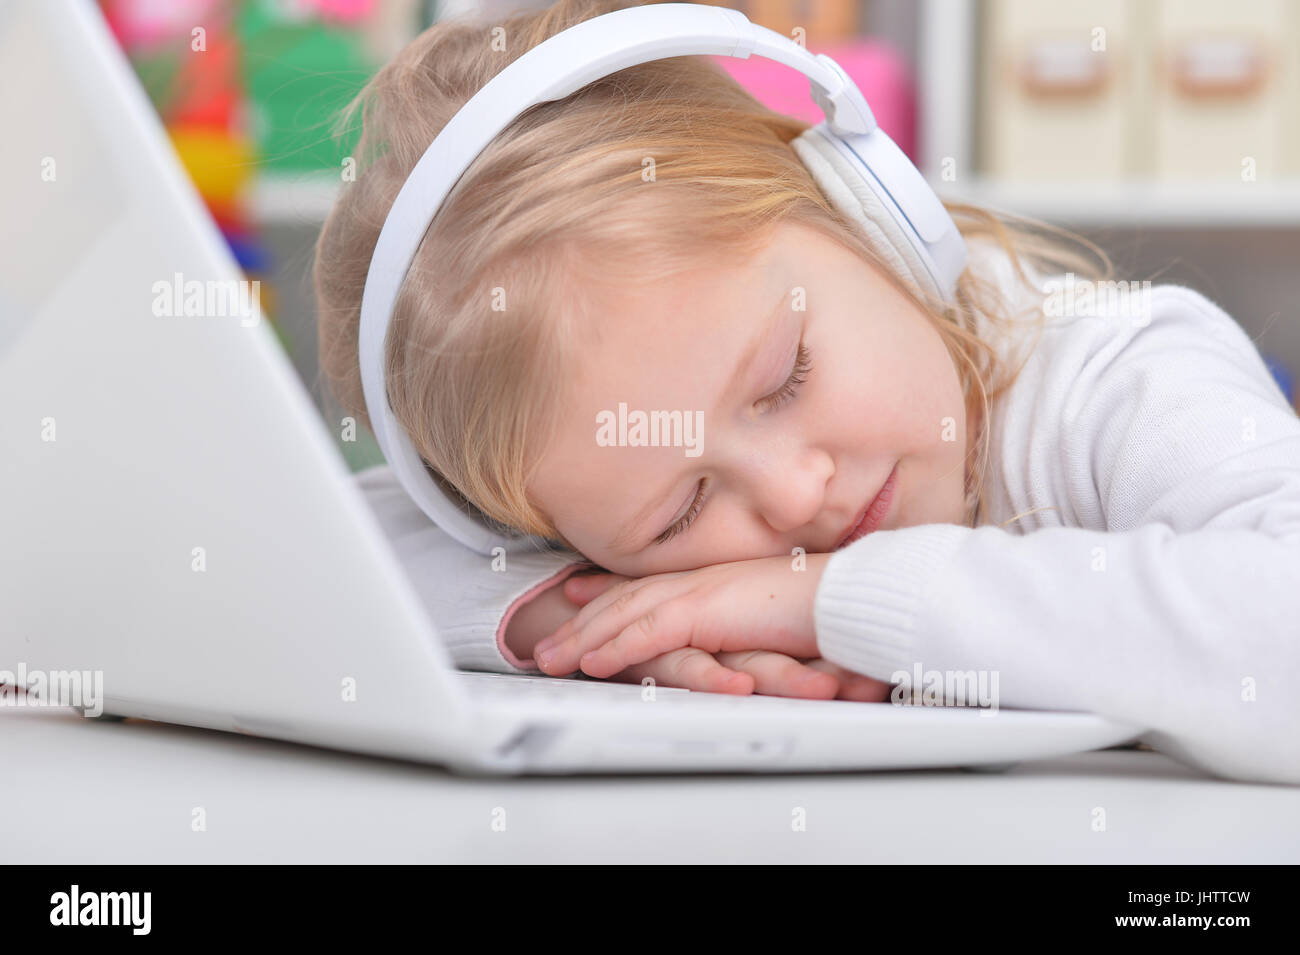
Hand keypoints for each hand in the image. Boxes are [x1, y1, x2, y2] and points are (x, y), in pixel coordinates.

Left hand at [536, 558, 890, 701]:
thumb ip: (747, 628)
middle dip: (581, 619)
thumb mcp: (775, 617)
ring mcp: (701, 592)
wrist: (853, 594)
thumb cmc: (828, 606)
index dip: (609, 590)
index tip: (577, 594)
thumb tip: (741, 643)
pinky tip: (591, 661)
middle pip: (627, 599)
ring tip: (547, 658)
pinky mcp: (707, 612)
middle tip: (544, 636)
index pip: (651, 583)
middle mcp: (702, 580)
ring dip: (583, 637)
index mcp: (716, 579)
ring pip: (626, 615)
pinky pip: (650, 633)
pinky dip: (616, 645)